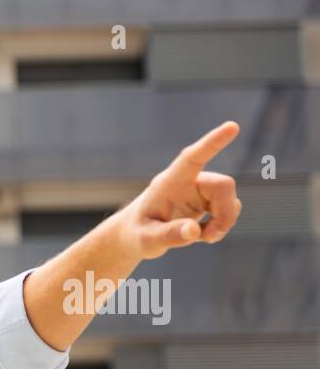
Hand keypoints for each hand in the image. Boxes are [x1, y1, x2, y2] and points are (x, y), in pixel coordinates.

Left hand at [111, 121, 242, 259]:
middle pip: (223, 185)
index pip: (192, 158)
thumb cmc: (136, 234)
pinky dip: (222, 225)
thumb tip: (194, 230)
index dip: (212, 143)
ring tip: (204, 238)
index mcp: (169, 183)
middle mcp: (188, 181)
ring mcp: (199, 190)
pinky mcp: (207, 200)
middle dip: (225, 213)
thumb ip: (168, 236)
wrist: (136, 235)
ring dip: (224, 222)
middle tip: (212, 237)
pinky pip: (228, 208)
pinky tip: (204, 235)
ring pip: (230, 198)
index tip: (232, 127)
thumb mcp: (146, 241)